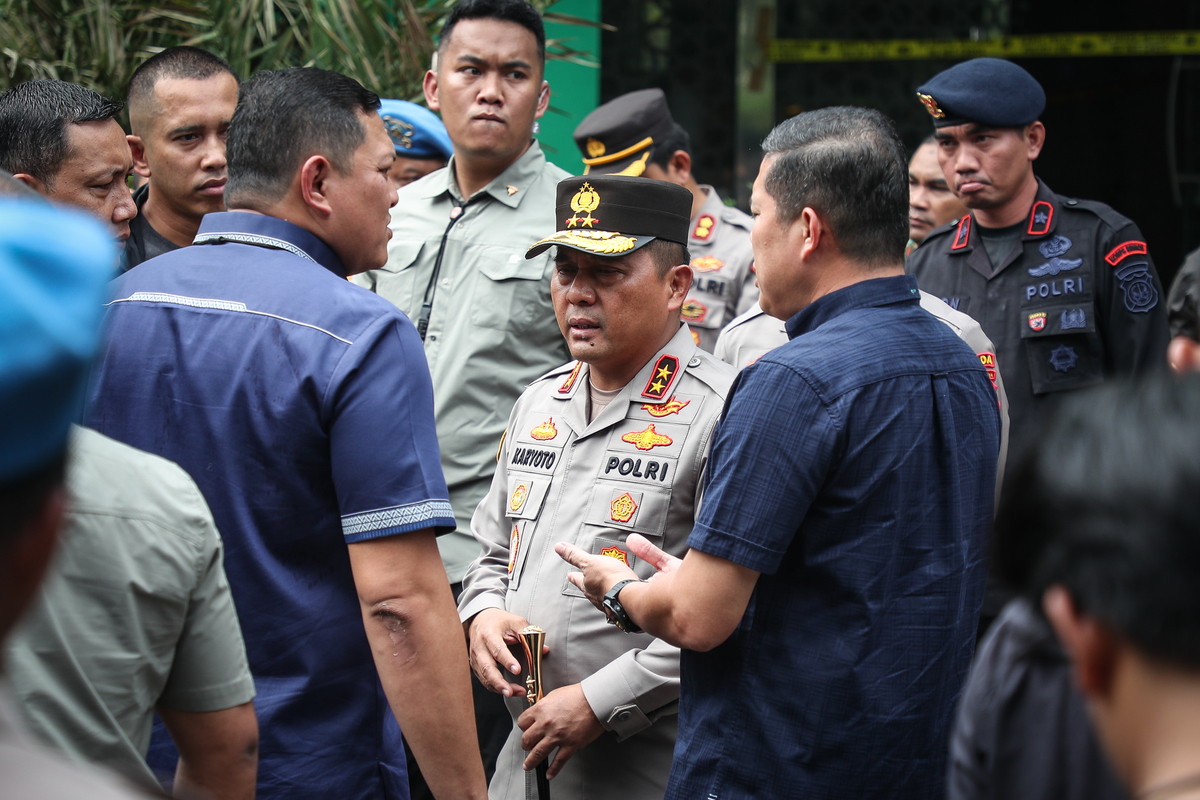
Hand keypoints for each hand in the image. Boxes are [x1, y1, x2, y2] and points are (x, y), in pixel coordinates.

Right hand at [467, 608, 547, 696]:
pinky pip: (485, 680)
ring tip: (514, 693)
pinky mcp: (476, 666)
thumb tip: (544, 650)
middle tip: (511, 692)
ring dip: (499, 688)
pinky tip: (508, 691)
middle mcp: (479, 647)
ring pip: (485, 677)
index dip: (507, 661)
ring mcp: (475, 659)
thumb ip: (529, 635)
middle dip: (499, 682)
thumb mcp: (515, 622)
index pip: (497, 649)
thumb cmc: (499, 622)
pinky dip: (496, 688)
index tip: (517, 670)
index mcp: (489, 634)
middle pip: (487, 668)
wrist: (480, 620)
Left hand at [518, 683, 603, 778]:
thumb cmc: (578, 695)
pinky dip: (553, 770)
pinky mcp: (570, 745)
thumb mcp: (555, 695)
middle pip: (527, 739)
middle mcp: (546, 724)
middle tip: (526, 747)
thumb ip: (544, 706)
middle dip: (525, 745)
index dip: (523, 727)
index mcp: (541, 710)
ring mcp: (557, 736)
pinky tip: (549, 774)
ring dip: (531, 762)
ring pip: (538, 753)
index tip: (526, 730)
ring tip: (528, 766)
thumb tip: (540, 713)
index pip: (522, 722)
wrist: (595, 700)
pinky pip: (558, 761)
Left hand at [555, 534, 678, 609]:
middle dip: (587, 585)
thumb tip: (559, 547)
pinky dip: (617, 597)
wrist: (630, 596)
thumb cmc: (610, 579)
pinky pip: (616, 601)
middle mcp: (596, 597)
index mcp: (587, 585)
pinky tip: (622, 596)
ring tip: (605, 588)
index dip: (573, 576)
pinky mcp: (622, 607)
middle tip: (587, 582)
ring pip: (602, 596)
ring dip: (602, 592)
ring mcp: (609, 603)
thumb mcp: (589, 561)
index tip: (569, 575)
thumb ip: (574, 555)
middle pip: (589, 590)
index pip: (577, 579)